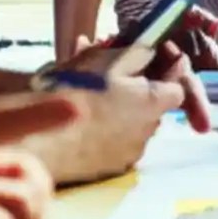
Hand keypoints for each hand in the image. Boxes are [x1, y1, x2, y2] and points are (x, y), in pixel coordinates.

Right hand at [26, 39, 209, 184]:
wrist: (39, 138)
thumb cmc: (75, 91)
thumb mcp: (107, 58)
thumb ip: (139, 51)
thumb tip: (153, 49)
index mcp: (154, 102)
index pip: (178, 87)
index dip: (165, 71)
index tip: (149, 60)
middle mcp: (148, 131)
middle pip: (152, 105)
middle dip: (137, 89)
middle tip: (110, 73)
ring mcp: (129, 153)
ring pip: (132, 123)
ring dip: (118, 108)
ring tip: (88, 92)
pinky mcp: (108, 169)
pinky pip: (114, 143)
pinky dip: (104, 130)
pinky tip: (80, 117)